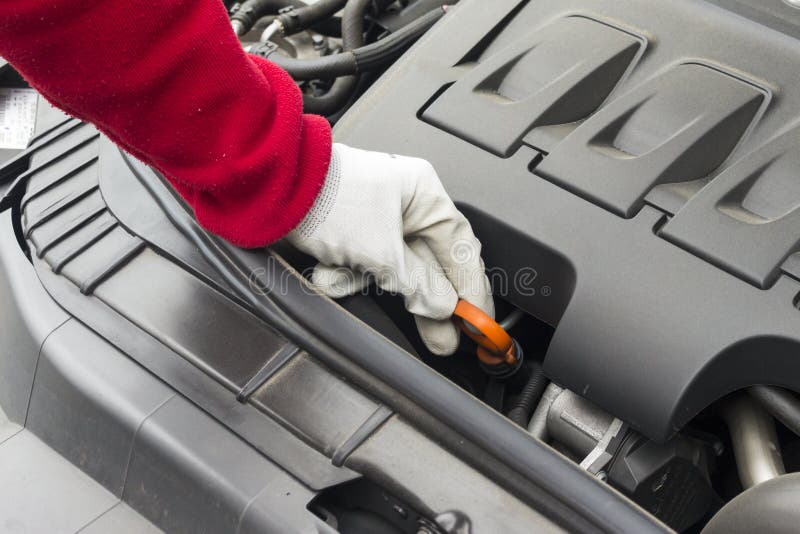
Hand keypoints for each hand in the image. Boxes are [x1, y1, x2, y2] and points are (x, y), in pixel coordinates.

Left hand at [288, 143, 493, 354]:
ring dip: (366, 281)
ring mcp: (376, 220)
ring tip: (344, 278)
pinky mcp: (351, 234)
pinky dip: (344, 274)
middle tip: (443, 338)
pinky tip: (327, 268)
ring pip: (390, 270)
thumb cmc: (326, 198)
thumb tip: (443, 306)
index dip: (472, 287)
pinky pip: (361, 267)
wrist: (272, 190)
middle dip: (425, 301)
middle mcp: (404, 205)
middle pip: (428, 265)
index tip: (479, 320)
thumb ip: (418, 284)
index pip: (461, 247)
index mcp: (423, 194)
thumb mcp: (381, 250)